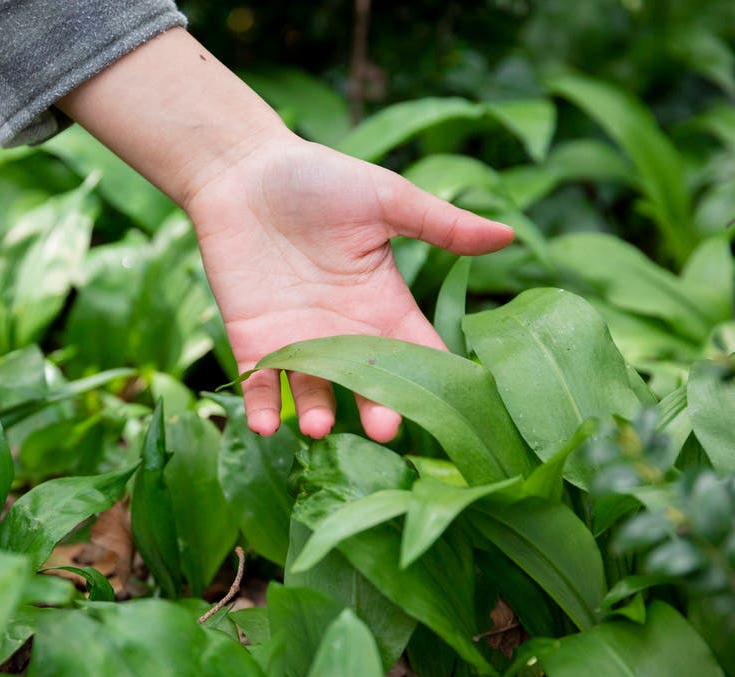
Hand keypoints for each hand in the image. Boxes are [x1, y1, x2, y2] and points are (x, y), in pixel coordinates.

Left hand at [185, 136, 513, 441]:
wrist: (243, 170)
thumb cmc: (317, 177)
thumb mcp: (387, 199)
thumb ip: (441, 224)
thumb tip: (508, 236)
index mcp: (382, 305)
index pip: (416, 352)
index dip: (433, 380)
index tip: (451, 408)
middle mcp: (342, 332)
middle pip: (366, 383)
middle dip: (376, 408)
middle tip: (385, 431)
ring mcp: (297, 340)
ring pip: (313, 390)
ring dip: (316, 412)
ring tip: (319, 428)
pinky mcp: (252, 341)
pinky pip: (259, 383)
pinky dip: (261, 406)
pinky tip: (265, 425)